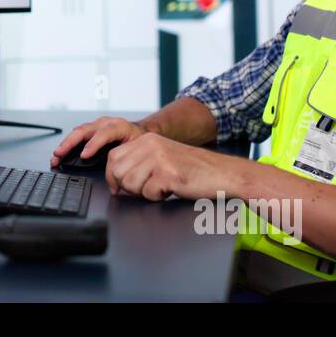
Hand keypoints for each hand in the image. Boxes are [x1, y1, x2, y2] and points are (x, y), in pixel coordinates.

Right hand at [50, 116, 150, 167]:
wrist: (139, 132)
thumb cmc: (137, 141)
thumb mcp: (135, 148)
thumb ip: (122, 156)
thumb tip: (112, 172)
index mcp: (119, 126)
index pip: (104, 133)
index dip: (93, 144)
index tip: (84, 156)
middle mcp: (105, 123)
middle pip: (84, 130)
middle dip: (70, 143)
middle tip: (60, 154)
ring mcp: (96, 125)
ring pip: (77, 132)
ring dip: (65, 144)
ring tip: (55, 156)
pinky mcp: (91, 130)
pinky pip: (76, 135)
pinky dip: (67, 145)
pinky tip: (59, 154)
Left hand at [105, 135, 237, 201]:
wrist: (223, 173)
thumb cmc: (194, 169)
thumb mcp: (162, 156)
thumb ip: (139, 160)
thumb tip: (115, 178)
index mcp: (147, 139)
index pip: (113, 157)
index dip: (112, 176)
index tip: (117, 188)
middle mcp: (151, 145)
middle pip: (119, 172)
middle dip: (128, 187)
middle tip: (148, 187)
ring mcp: (160, 158)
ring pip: (130, 184)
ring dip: (144, 192)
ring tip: (162, 187)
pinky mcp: (168, 173)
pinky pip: (148, 193)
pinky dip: (158, 197)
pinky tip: (171, 189)